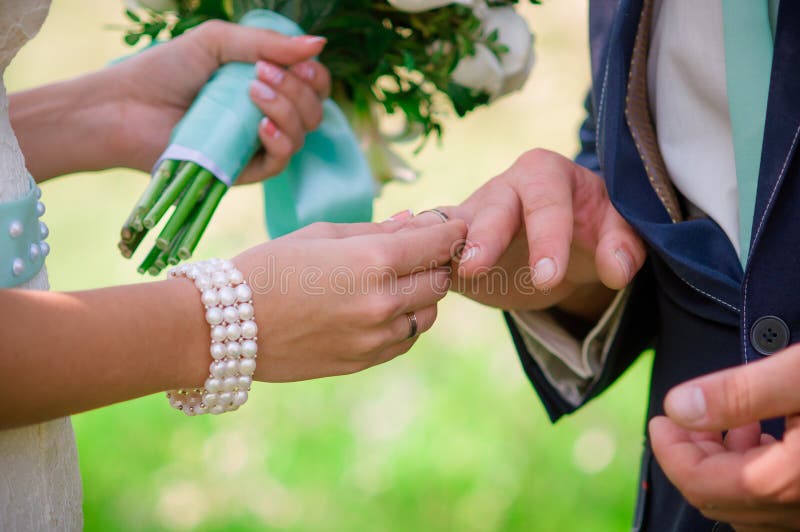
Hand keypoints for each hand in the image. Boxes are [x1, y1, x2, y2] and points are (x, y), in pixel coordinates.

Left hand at [109, 20, 330, 182]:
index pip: (313, 85)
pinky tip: (260, 125)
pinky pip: (279, 162)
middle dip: (298, 90)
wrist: (124, 108)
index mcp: (265, 84)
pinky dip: (279, 141)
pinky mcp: (242, 170)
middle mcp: (266, 115)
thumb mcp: (216, 41)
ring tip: (252, 92)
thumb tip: (321, 44)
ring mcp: (256, 145)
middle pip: (314, 110)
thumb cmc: (165, 70)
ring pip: (301, 135)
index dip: (315, 75)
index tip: (298, 62)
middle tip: (261, 74)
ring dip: (287, 110)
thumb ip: (267, 42)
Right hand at [231, 219, 466, 381]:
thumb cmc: (269, 266)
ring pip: (429, 314)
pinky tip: (380, 308)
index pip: (439, 243)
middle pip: (440, 280)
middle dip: (436, 263)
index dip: (451, 232)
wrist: (223, 325)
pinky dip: (405, 322)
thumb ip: (376, 230)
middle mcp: (383, 301)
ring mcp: (375, 337)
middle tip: (420, 252)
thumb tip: (416, 222)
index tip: (452, 227)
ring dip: (422, 295)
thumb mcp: (322, 234)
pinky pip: (406, 340)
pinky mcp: (364, 361)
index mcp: (373, 260)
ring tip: (395, 282)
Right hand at [408, 149, 645, 318]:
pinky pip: (432, 249)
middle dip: (485, 237)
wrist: (562, 246)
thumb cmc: (590, 228)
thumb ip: (624, 244)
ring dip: (444, 248)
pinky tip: (406, 275)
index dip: (548, 236)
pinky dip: (420, 260)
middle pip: (493, 207)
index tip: (547, 274)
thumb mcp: (616, 230)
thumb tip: (617, 269)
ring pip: (454, 226)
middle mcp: (505, 187)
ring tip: (434, 272)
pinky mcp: (454, 244)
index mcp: (546, 173)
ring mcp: (474, 215)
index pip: (547, 201)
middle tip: (475, 268)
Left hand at [650, 346, 799, 529]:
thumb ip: (739, 393)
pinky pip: (780, 504)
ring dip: (725, 464)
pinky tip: (768, 435)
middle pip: (718, 498)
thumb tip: (678, 406)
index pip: (698, 484)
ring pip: (749, 506)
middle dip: (692, 455)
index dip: (668, 451)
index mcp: (784, 481)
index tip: (660, 420)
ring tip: (733, 420)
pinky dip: (758, 474)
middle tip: (689, 416)